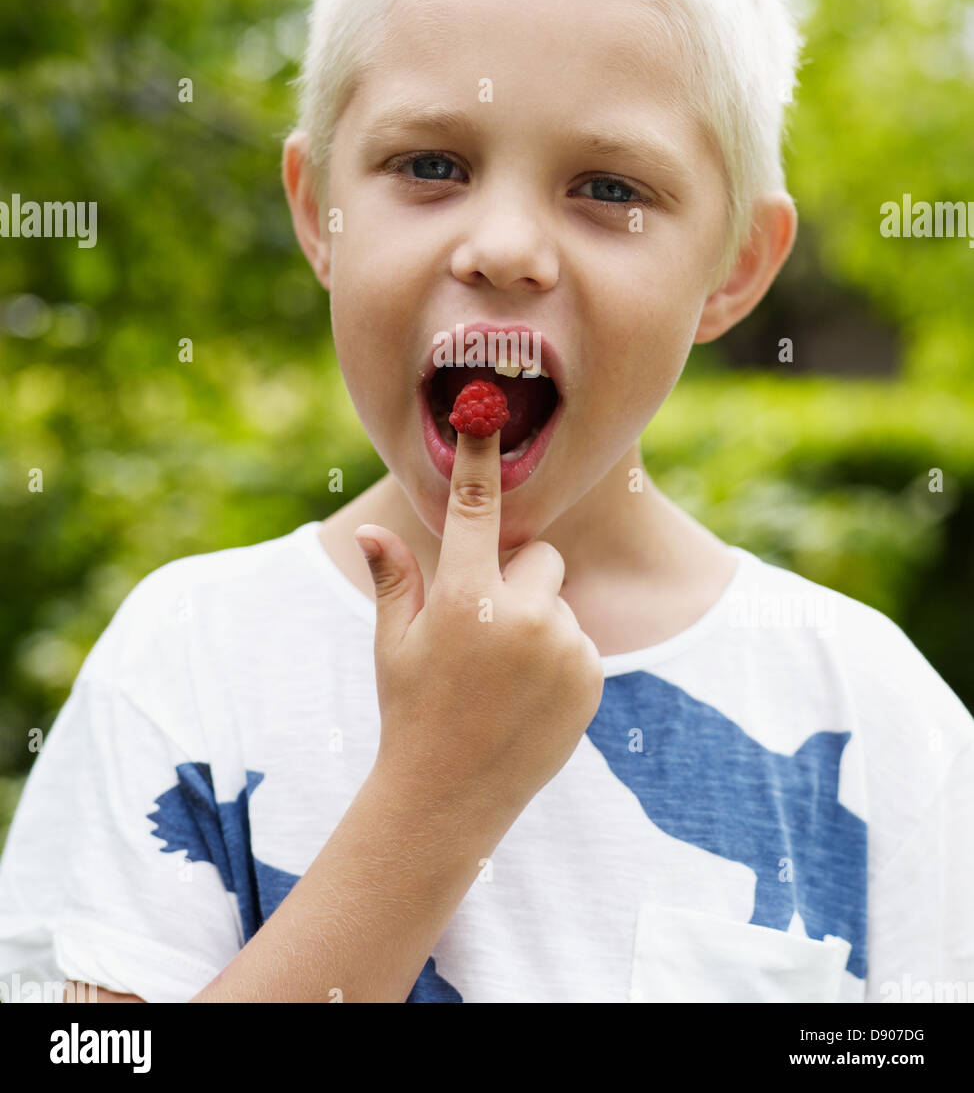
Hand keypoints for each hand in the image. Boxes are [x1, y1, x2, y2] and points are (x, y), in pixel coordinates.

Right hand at [354, 427, 604, 820]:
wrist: (449, 798)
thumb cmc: (410, 712)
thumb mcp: (393, 645)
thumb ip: (393, 580)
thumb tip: (369, 532)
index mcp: (463, 599)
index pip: (474, 509)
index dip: (479, 455)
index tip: (487, 408)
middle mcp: (519, 616)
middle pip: (540, 558)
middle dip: (518, 579)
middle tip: (486, 627)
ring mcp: (562, 647)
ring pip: (559, 602)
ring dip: (539, 622)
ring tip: (503, 676)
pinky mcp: (591, 675)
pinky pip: (580, 640)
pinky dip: (560, 657)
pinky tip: (528, 696)